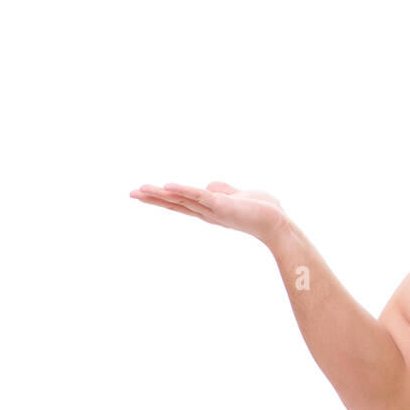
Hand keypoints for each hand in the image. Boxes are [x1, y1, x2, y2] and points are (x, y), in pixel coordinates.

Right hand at [129, 181, 289, 245]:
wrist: (278, 224)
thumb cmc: (262, 211)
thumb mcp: (239, 196)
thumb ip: (224, 190)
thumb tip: (209, 185)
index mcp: (209, 209)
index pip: (181, 202)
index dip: (163, 197)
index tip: (143, 192)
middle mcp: (207, 212)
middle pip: (176, 203)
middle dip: (153, 198)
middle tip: (131, 193)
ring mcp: (213, 209)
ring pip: (182, 200)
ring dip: (160, 194)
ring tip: (140, 190)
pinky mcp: (222, 206)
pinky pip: (199, 196)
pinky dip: (184, 190)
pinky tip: (167, 186)